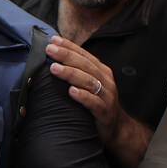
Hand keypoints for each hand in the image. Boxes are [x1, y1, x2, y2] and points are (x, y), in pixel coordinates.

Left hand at [46, 35, 150, 165]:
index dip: (69, 46)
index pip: (84, 55)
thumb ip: (77, 72)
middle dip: (66, 55)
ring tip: (54, 68)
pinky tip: (71, 92)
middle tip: (49, 49)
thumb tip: (54, 59)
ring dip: (70, 73)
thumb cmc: (98, 103)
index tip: (52, 40)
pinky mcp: (105, 112)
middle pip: (85, 65)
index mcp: (101, 71)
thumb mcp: (90, 85)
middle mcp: (105, 80)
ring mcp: (107, 96)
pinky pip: (94, 103)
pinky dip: (83, 96)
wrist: (117, 128)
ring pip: (88, 81)